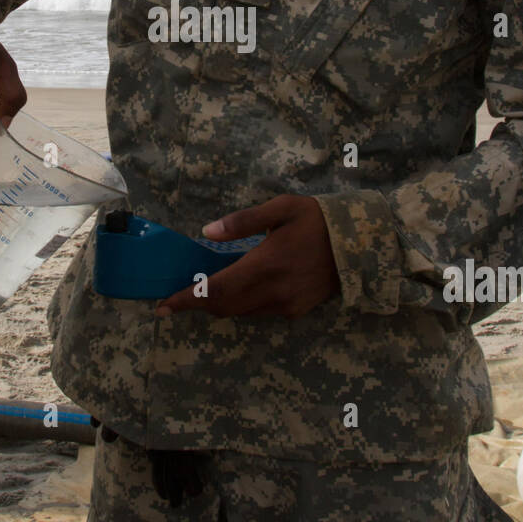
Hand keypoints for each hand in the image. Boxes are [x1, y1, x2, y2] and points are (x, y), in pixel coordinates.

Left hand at [155, 195, 340, 320]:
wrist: (359, 244)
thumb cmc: (317, 220)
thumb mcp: (280, 209)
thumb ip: (242, 222)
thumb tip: (207, 232)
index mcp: (265, 265)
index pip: (215, 290)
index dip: (187, 300)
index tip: (163, 307)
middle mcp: (273, 291)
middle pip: (223, 307)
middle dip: (199, 304)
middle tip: (180, 295)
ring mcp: (286, 305)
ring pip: (240, 312)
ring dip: (220, 304)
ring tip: (207, 288)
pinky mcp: (296, 311)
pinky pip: (259, 313)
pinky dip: (243, 304)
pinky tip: (241, 287)